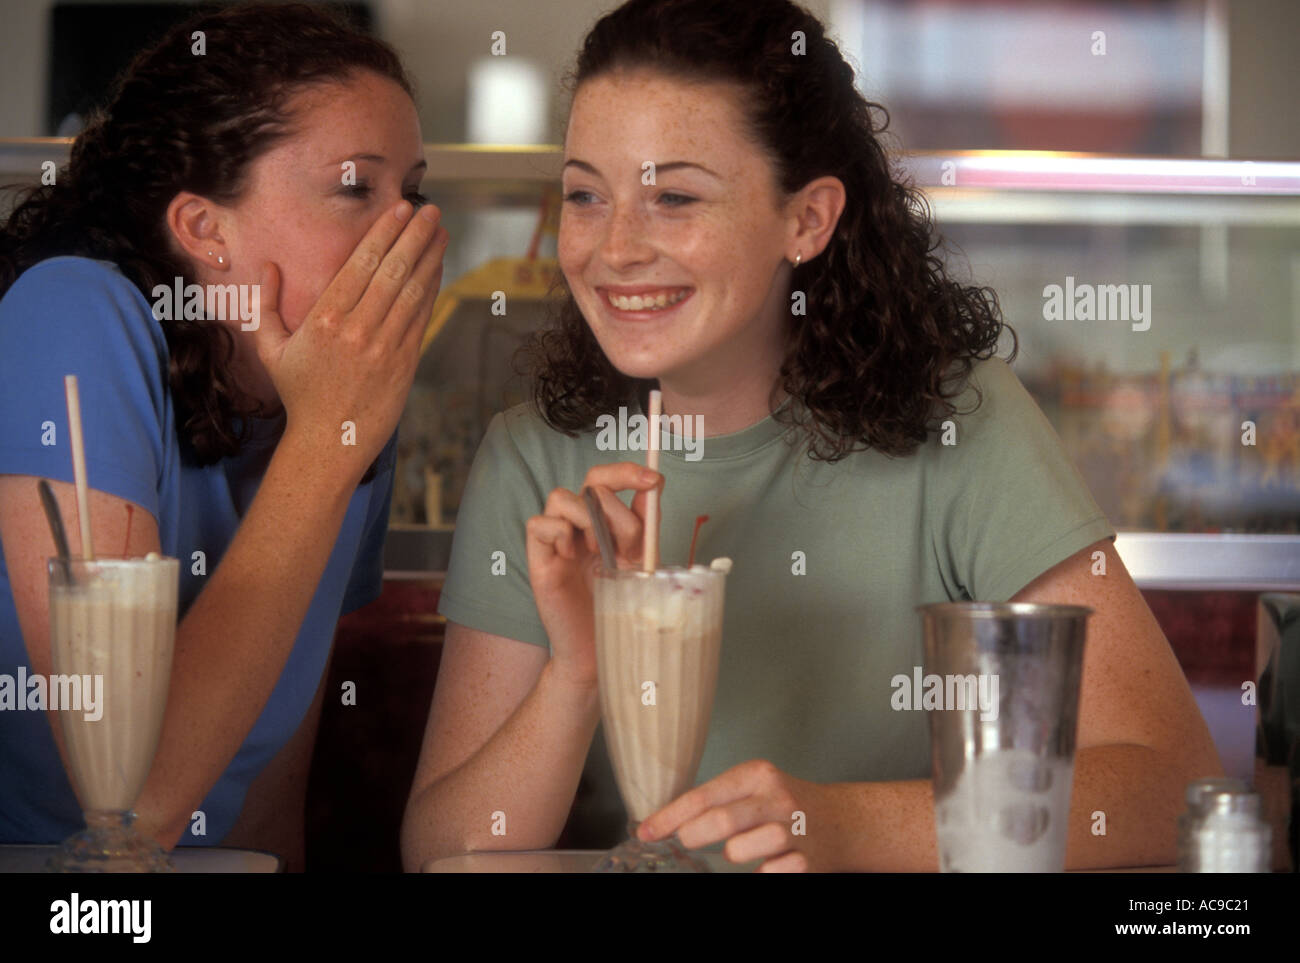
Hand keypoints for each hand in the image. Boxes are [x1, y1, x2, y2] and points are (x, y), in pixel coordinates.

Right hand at [253, 200, 448, 476]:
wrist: (329, 440)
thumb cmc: (299, 394)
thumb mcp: (271, 348)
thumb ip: (266, 305)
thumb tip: (268, 267)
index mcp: (325, 319)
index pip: (361, 264)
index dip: (384, 233)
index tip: (400, 210)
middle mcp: (358, 328)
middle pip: (393, 271)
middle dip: (414, 236)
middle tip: (430, 210)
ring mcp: (385, 346)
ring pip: (412, 292)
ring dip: (430, 258)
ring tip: (441, 232)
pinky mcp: (405, 363)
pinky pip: (421, 318)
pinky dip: (431, 290)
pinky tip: (437, 270)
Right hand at [525, 462, 661, 689]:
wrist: (602, 647)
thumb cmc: (620, 606)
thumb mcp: (641, 562)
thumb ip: (644, 526)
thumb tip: (653, 488)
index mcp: (604, 521)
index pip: (609, 479)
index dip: (627, 471)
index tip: (653, 480)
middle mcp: (580, 524)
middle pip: (589, 478)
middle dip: (614, 495)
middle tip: (628, 534)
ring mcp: (558, 539)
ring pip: (560, 497)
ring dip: (587, 517)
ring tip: (598, 549)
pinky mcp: (539, 558)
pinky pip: (539, 524)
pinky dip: (559, 533)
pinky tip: (572, 557)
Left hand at [637, 759, 846, 871]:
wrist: (841, 821)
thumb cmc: (782, 805)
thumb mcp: (754, 788)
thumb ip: (717, 800)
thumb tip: (665, 821)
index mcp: (757, 775)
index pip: (703, 795)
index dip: (669, 816)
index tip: (646, 831)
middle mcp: (777, 798)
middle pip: (722, 821)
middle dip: (694, 835)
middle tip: (686, 841)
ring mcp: (794, 829)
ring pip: (743, 849)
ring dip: (733, 854)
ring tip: (738, 851)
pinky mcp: (807, 860)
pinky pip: (771, 872)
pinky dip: (762, 872)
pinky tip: (765, 864)